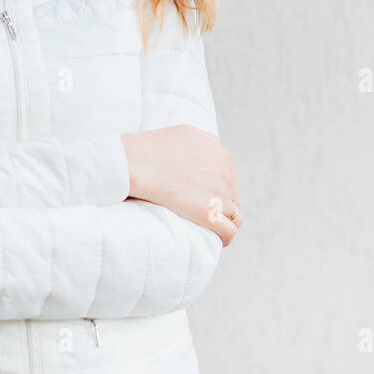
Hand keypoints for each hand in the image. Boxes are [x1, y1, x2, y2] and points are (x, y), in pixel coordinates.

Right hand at [121, 125, 242, 245]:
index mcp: (215, 148)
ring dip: (223, 220)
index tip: (206, 195)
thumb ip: (195, 145)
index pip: (227, 173)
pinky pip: (229, 231)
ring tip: (212, 229)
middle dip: (222, 203)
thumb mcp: (182, 134)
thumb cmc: (148, 149)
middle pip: (232, 193)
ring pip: (234, 214)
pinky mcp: (212, 212)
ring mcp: (220, 192)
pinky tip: (217, 240)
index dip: (217, 187)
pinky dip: (225, 237)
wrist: (139, 163)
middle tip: (206, 213)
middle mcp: (224, 169)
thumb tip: (192, 157)